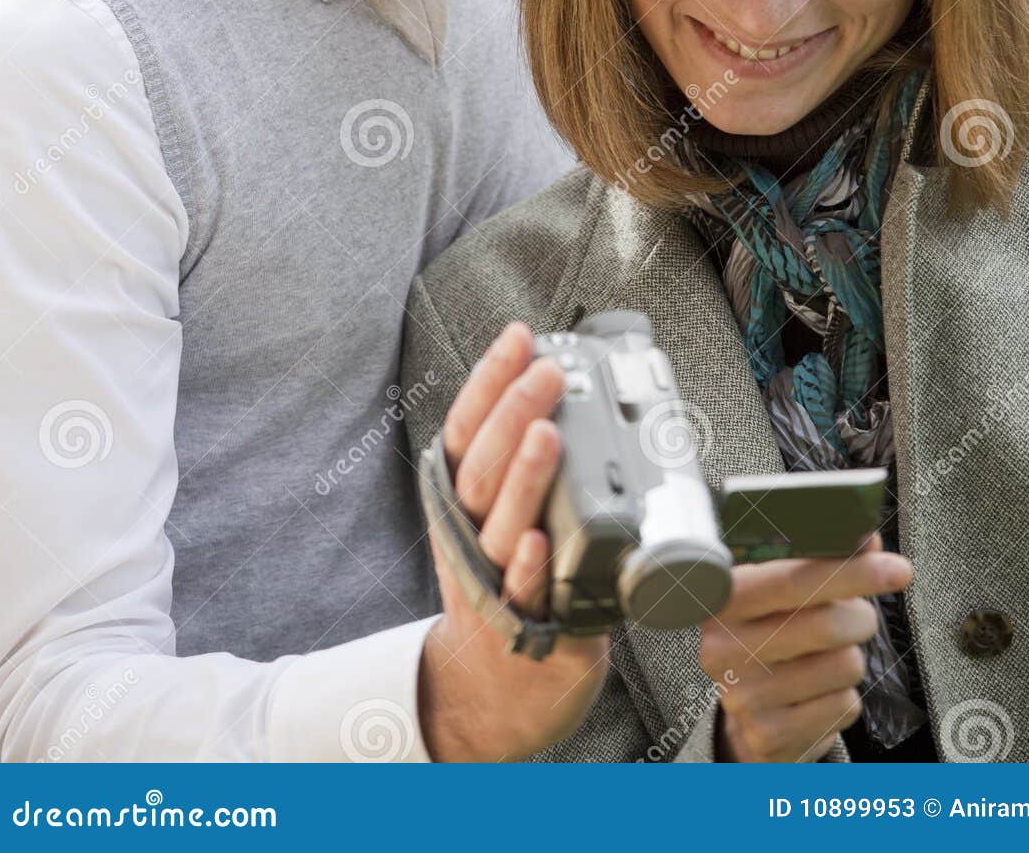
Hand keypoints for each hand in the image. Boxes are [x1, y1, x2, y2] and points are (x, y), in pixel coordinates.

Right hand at [418, 321, 607, 761]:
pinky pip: (524, 596)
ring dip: (525, 478)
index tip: (518, 337)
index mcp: (463, 501)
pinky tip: (539, 542)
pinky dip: (529, 568)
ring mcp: (493, 584)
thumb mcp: (498, 515)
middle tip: (547, 372)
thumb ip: (521, 462)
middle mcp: (469, 536)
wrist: (491, 691)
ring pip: (502, 525)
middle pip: (482, 468)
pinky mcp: (527, 631)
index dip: (489, 380)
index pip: (466, 429)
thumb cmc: (508, 584)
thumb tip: (564, 385)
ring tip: (547, 434)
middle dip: (512, 414)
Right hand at [702, 532, 913, 761]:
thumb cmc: (774, 633)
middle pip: (825, 623)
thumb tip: (866, 537)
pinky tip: (817, 694)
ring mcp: (740, 695)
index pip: (793, 576)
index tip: (895, 568)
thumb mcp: (784, 591)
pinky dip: (844, 698)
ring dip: (851, 659)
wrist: (749, 712)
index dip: (850, 570)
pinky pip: (842, 706)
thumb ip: (822, 557)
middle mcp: (720, 645)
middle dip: (860, 617)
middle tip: (862, 616)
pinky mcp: (766, 736)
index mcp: (721, 595)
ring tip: (827, 658)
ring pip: (842, 666)